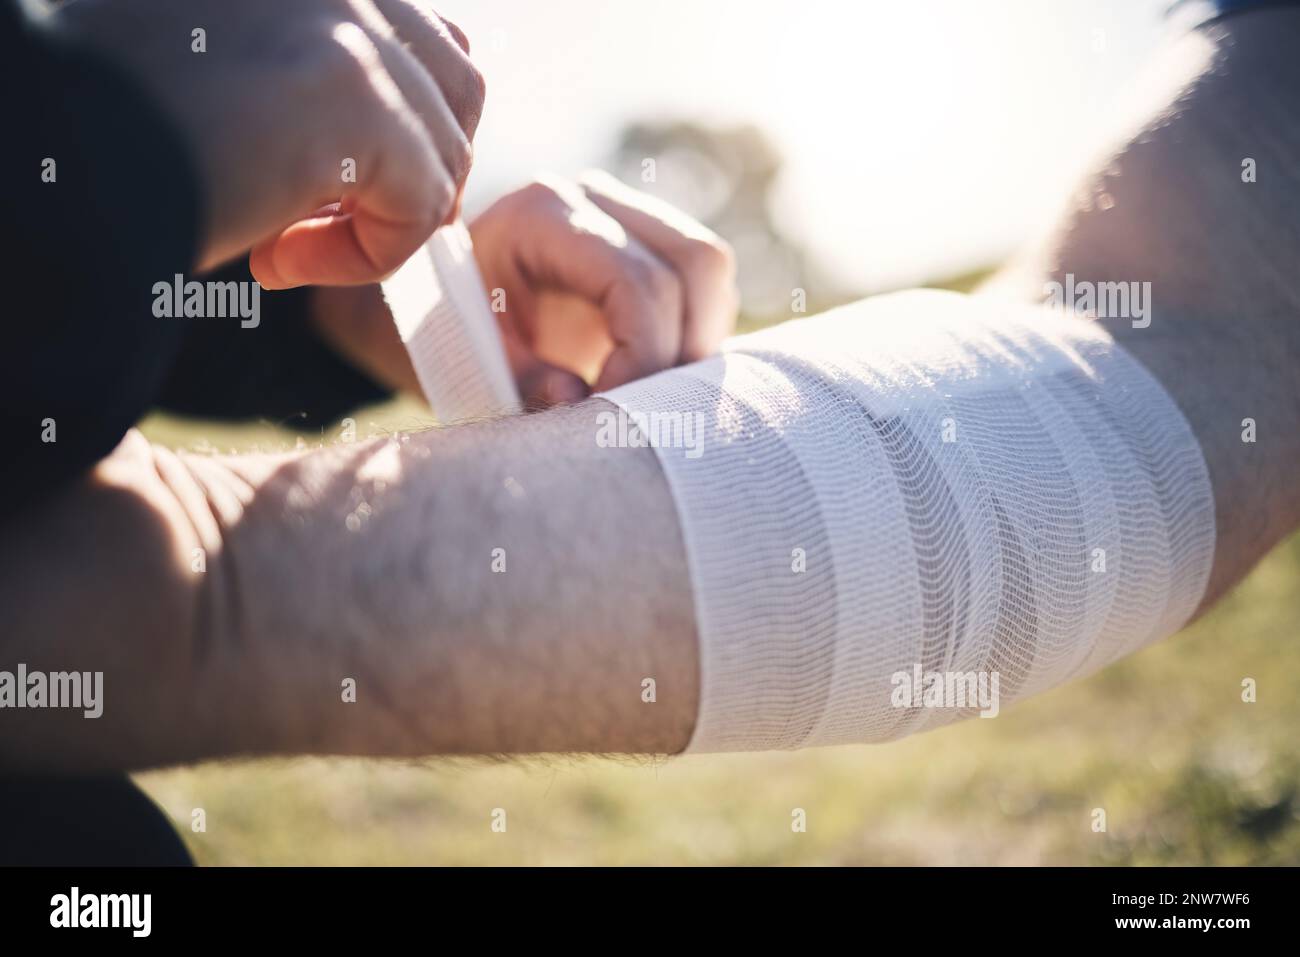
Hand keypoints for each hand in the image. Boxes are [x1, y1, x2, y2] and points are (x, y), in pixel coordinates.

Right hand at [54, 0, 483, 286]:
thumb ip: (291, 77)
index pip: (402, 28)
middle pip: (450, 72)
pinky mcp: (352, 93)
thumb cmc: (88, 130)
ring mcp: (344, 18)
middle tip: (333, 219)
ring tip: (292, 245)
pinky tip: (278, 263)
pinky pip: (422, 201)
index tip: (313, 186)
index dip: (391, 119)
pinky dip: (371, 254)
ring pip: (448, 139)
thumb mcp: (210, 75)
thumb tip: (365, 145)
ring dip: (388, 211)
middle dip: (413, 162)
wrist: (25, 152)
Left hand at [469, 172, 738, 402]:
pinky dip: (695, 331)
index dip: (643, 355)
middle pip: (693, 263)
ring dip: (698, 338)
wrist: (439, 310)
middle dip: (680, 349)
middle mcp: (594, 197)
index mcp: (541, 215)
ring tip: (653, 393)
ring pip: (709, 266)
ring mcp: (625, 210)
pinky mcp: (647, 238)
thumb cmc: (449, 337)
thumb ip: (519, 381)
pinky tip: (655, 372)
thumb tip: (575, 400)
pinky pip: (704, 280)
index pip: (634, 281)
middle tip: (645, 409)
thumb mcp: (467, 363)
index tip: (613, 410)